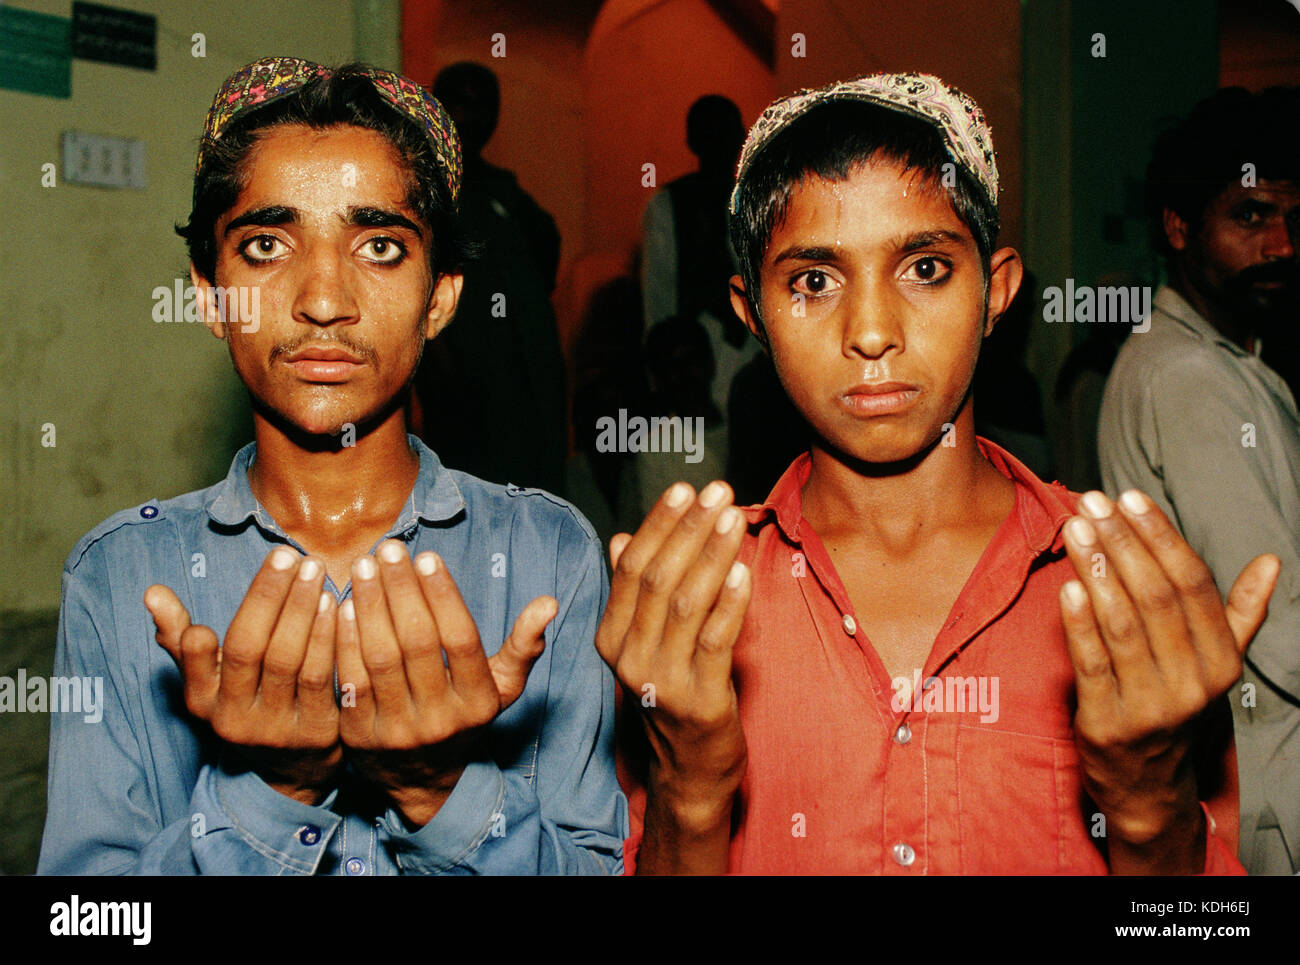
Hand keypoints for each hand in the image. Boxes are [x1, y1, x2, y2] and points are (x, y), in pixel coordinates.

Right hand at [144, 547, 341, 804]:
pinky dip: (331, 638)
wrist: (291, 770)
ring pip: (291, 661)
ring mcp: (280, 728)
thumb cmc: (247, 704)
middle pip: (253, 651)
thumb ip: (181, 638)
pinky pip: (325, 677)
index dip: (201, 641)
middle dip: (271, 598)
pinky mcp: (320, 732)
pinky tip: (340, 605)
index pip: (200, 664)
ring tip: (315, 572)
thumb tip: (152, 593)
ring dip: (304, 611)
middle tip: (291, 556)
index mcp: (205, 702)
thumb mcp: (208, 681)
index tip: (205, 616)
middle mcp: (237, 719)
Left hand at [336, 539, 555, 826]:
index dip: (444, 594)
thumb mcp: (502, 687)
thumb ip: (524, 645)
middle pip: (417, 643)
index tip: (428, 556)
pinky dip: (345, 640)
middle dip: (400, 589)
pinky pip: (349, 679)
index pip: (461, 639)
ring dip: (368, 606)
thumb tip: (548, 604)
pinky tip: (342, 605)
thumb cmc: (465, 716)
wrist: (424, 781)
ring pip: (379, 657)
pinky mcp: (360, 736)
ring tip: (364, 567)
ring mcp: (398, 730)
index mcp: (478, 701)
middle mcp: (440, 718)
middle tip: (389, 549)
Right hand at [594, 481, 751, 872]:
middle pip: (657, 578)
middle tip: (718, 492)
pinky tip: (744, 571)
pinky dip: (730, 603)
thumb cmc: (670, 696)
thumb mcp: (642, 644)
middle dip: (690, 529)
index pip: (631, 568)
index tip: (684, 489)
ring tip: (735, 517)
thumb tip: (618, 538)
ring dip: (713, 554)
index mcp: (610, 637)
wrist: (688, 770)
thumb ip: (632, 593)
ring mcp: (661, 680)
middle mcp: (628, 656)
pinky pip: (715, 641)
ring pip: (686, 603)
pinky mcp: (699, 700)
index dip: (658, 525)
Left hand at [1059, 489, 1278, 872]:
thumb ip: (1239, 613)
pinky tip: (1067, 585)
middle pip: (1155, 596)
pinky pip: (1091, 663)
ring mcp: (1150, 704)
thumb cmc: (1176, 706)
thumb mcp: (1216, 664)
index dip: (1160, 536)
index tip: (1130, 498)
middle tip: (1091, 502)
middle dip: (1122, 542)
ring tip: (1075, 528)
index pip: (1192, 584)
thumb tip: (1270, 563)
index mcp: (1220, 660)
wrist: (1148, 787)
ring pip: (1122, 623)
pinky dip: (1079, 622)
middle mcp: (1192, 682)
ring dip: (1096, 568)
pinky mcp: (1106, 722)